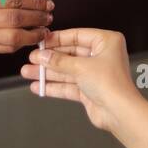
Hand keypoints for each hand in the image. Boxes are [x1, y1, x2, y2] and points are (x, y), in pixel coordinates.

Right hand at [0, 0, 52, 53]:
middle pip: (15, 20)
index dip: (34, 3)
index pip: (13, 0)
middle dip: (37, 19)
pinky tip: (28, 38)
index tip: (47, 3)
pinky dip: (20, 44)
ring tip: (43, 30)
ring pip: (12, 38)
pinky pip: (5, 48)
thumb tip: (35, 2)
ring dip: (33, 35)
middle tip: (48, 17)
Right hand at [20, 29, 137, 130]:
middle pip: (70, 53)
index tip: (42, 42)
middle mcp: (102, 56)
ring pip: (67, 70)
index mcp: (106, 42)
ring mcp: (95, 73)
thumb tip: (42, 56)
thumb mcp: (81, 67)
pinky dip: (54, 86)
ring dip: (48, 72)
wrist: (119, 112)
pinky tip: (39, 86)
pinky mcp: (90, 90)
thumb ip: (59, 61)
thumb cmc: (110, 84)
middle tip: (32, 58)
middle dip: (50, 58)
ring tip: (28, 72)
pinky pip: (69, 85)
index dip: (58, 39)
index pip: (77, 35)